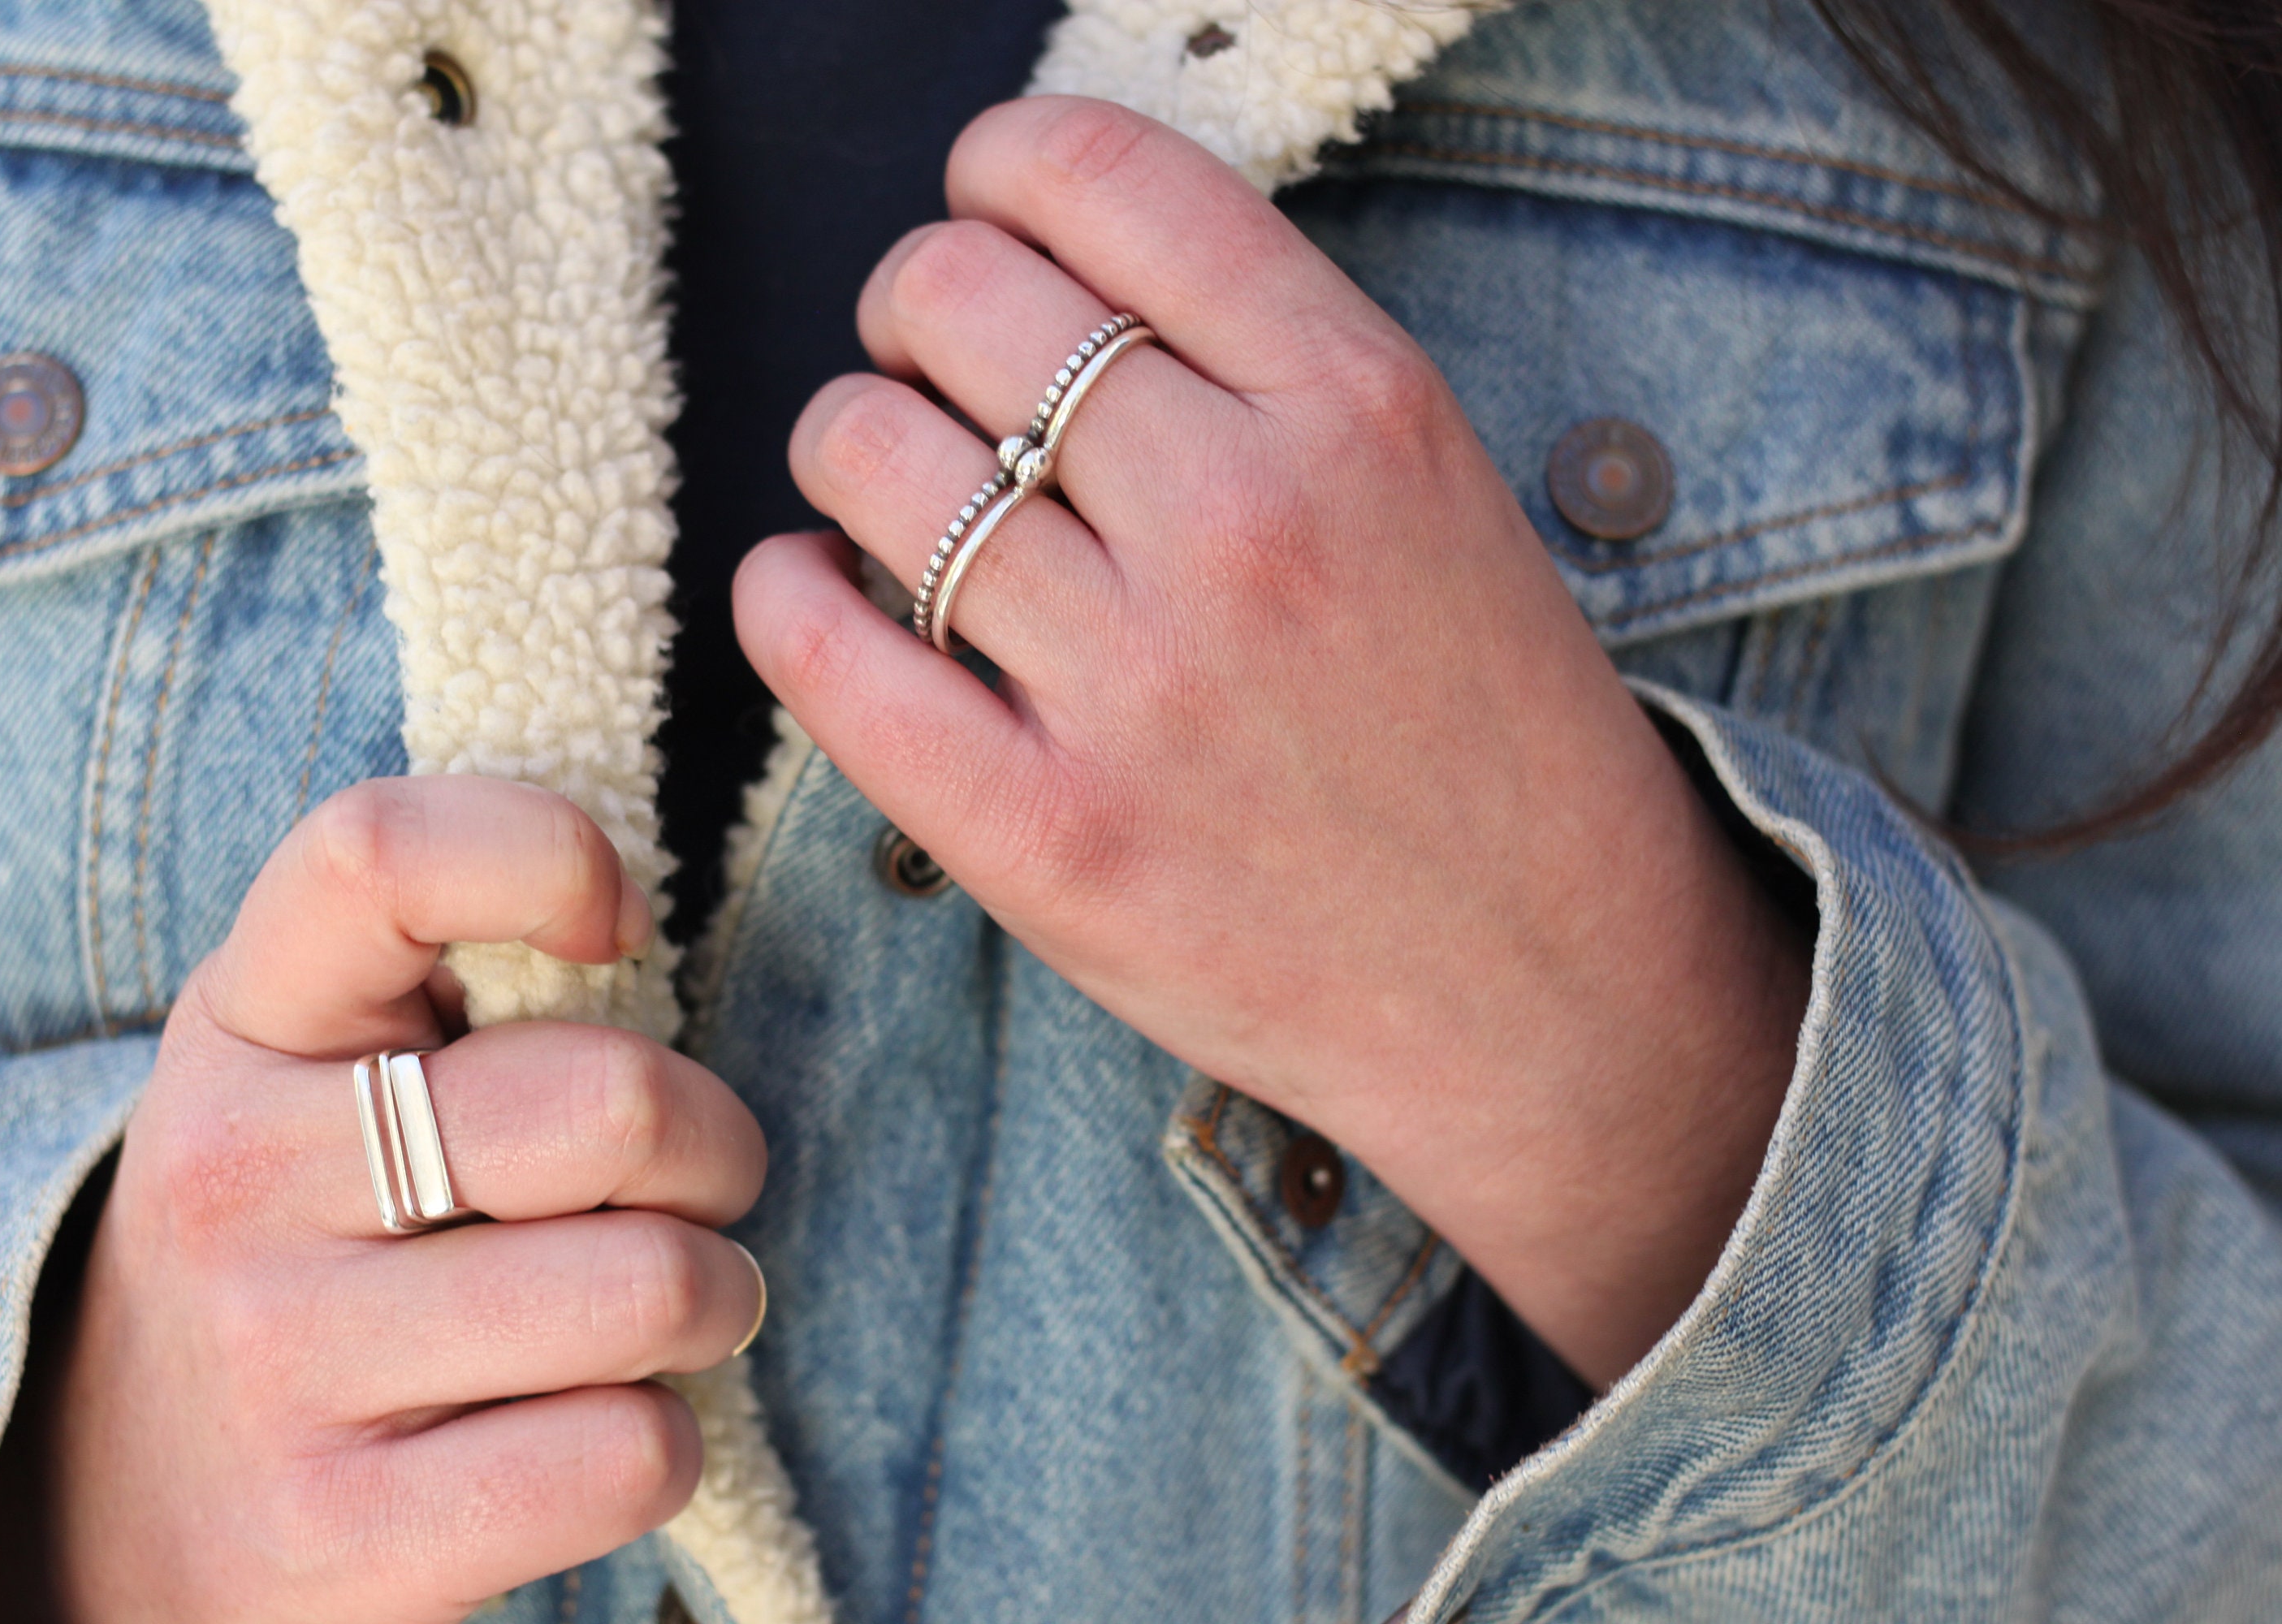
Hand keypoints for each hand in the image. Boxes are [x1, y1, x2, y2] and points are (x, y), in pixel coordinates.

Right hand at [14, 777, 765, 1621]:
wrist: (118, 1505)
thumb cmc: (309, 1233)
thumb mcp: (319, 1058)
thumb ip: (449, 959)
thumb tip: (637, 917)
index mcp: (246, 1020)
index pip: (386, 854)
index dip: (555, 858)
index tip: (618, 933)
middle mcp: (239, 1180)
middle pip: (614, 1103)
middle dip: (715, 1148)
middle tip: (685, 1187)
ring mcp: (279, 1362)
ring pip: (651, 1285)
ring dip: (714, 1300)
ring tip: (650, 1312)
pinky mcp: (342, 1536)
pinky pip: (629, 1453)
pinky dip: (662, 1441)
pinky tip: (593, 1429)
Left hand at [736, 97, 1808, 1386]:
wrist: (1555, 994)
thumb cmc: (1489, 738)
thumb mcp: (1434, 488)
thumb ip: (1260, 366)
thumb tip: (1041, 273)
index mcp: (1359, 403)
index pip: (1099, 173)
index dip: (998, 165)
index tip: (982, 210)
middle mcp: (1245, 519)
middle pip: (959, 294)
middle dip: (907, 302)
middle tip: (925, 366)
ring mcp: (1140, 686)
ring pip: (868, 451)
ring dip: (845, 444)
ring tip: (884, 496)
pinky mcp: (1049, 841)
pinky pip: (824, 652)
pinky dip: (786, 596)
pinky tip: (817, 596)